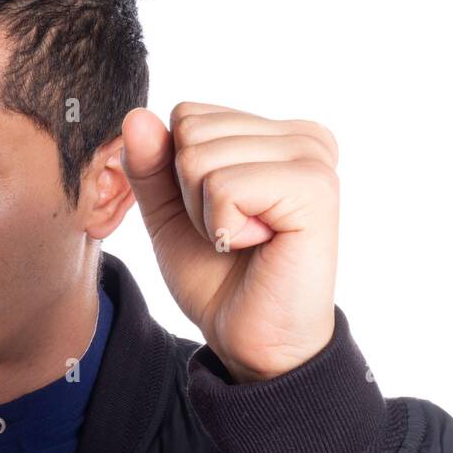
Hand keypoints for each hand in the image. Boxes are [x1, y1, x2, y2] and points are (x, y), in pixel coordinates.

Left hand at [120, 102, 339, 382]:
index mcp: (275, 133)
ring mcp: (313, 157)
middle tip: (231, 232)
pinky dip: (223, 225)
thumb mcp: (168, 212)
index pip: (187, 114)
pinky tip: (258, 244)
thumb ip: (151, 164)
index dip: (178, 174)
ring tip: (245, 239)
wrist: (251, 338)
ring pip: (200, 157)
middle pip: (190, 131)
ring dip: (206, 213)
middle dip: (189, 192)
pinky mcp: (316, 187)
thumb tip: (137, 116)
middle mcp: (303, 136)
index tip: (218, 214)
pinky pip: (225, 186)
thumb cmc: (218, 276)